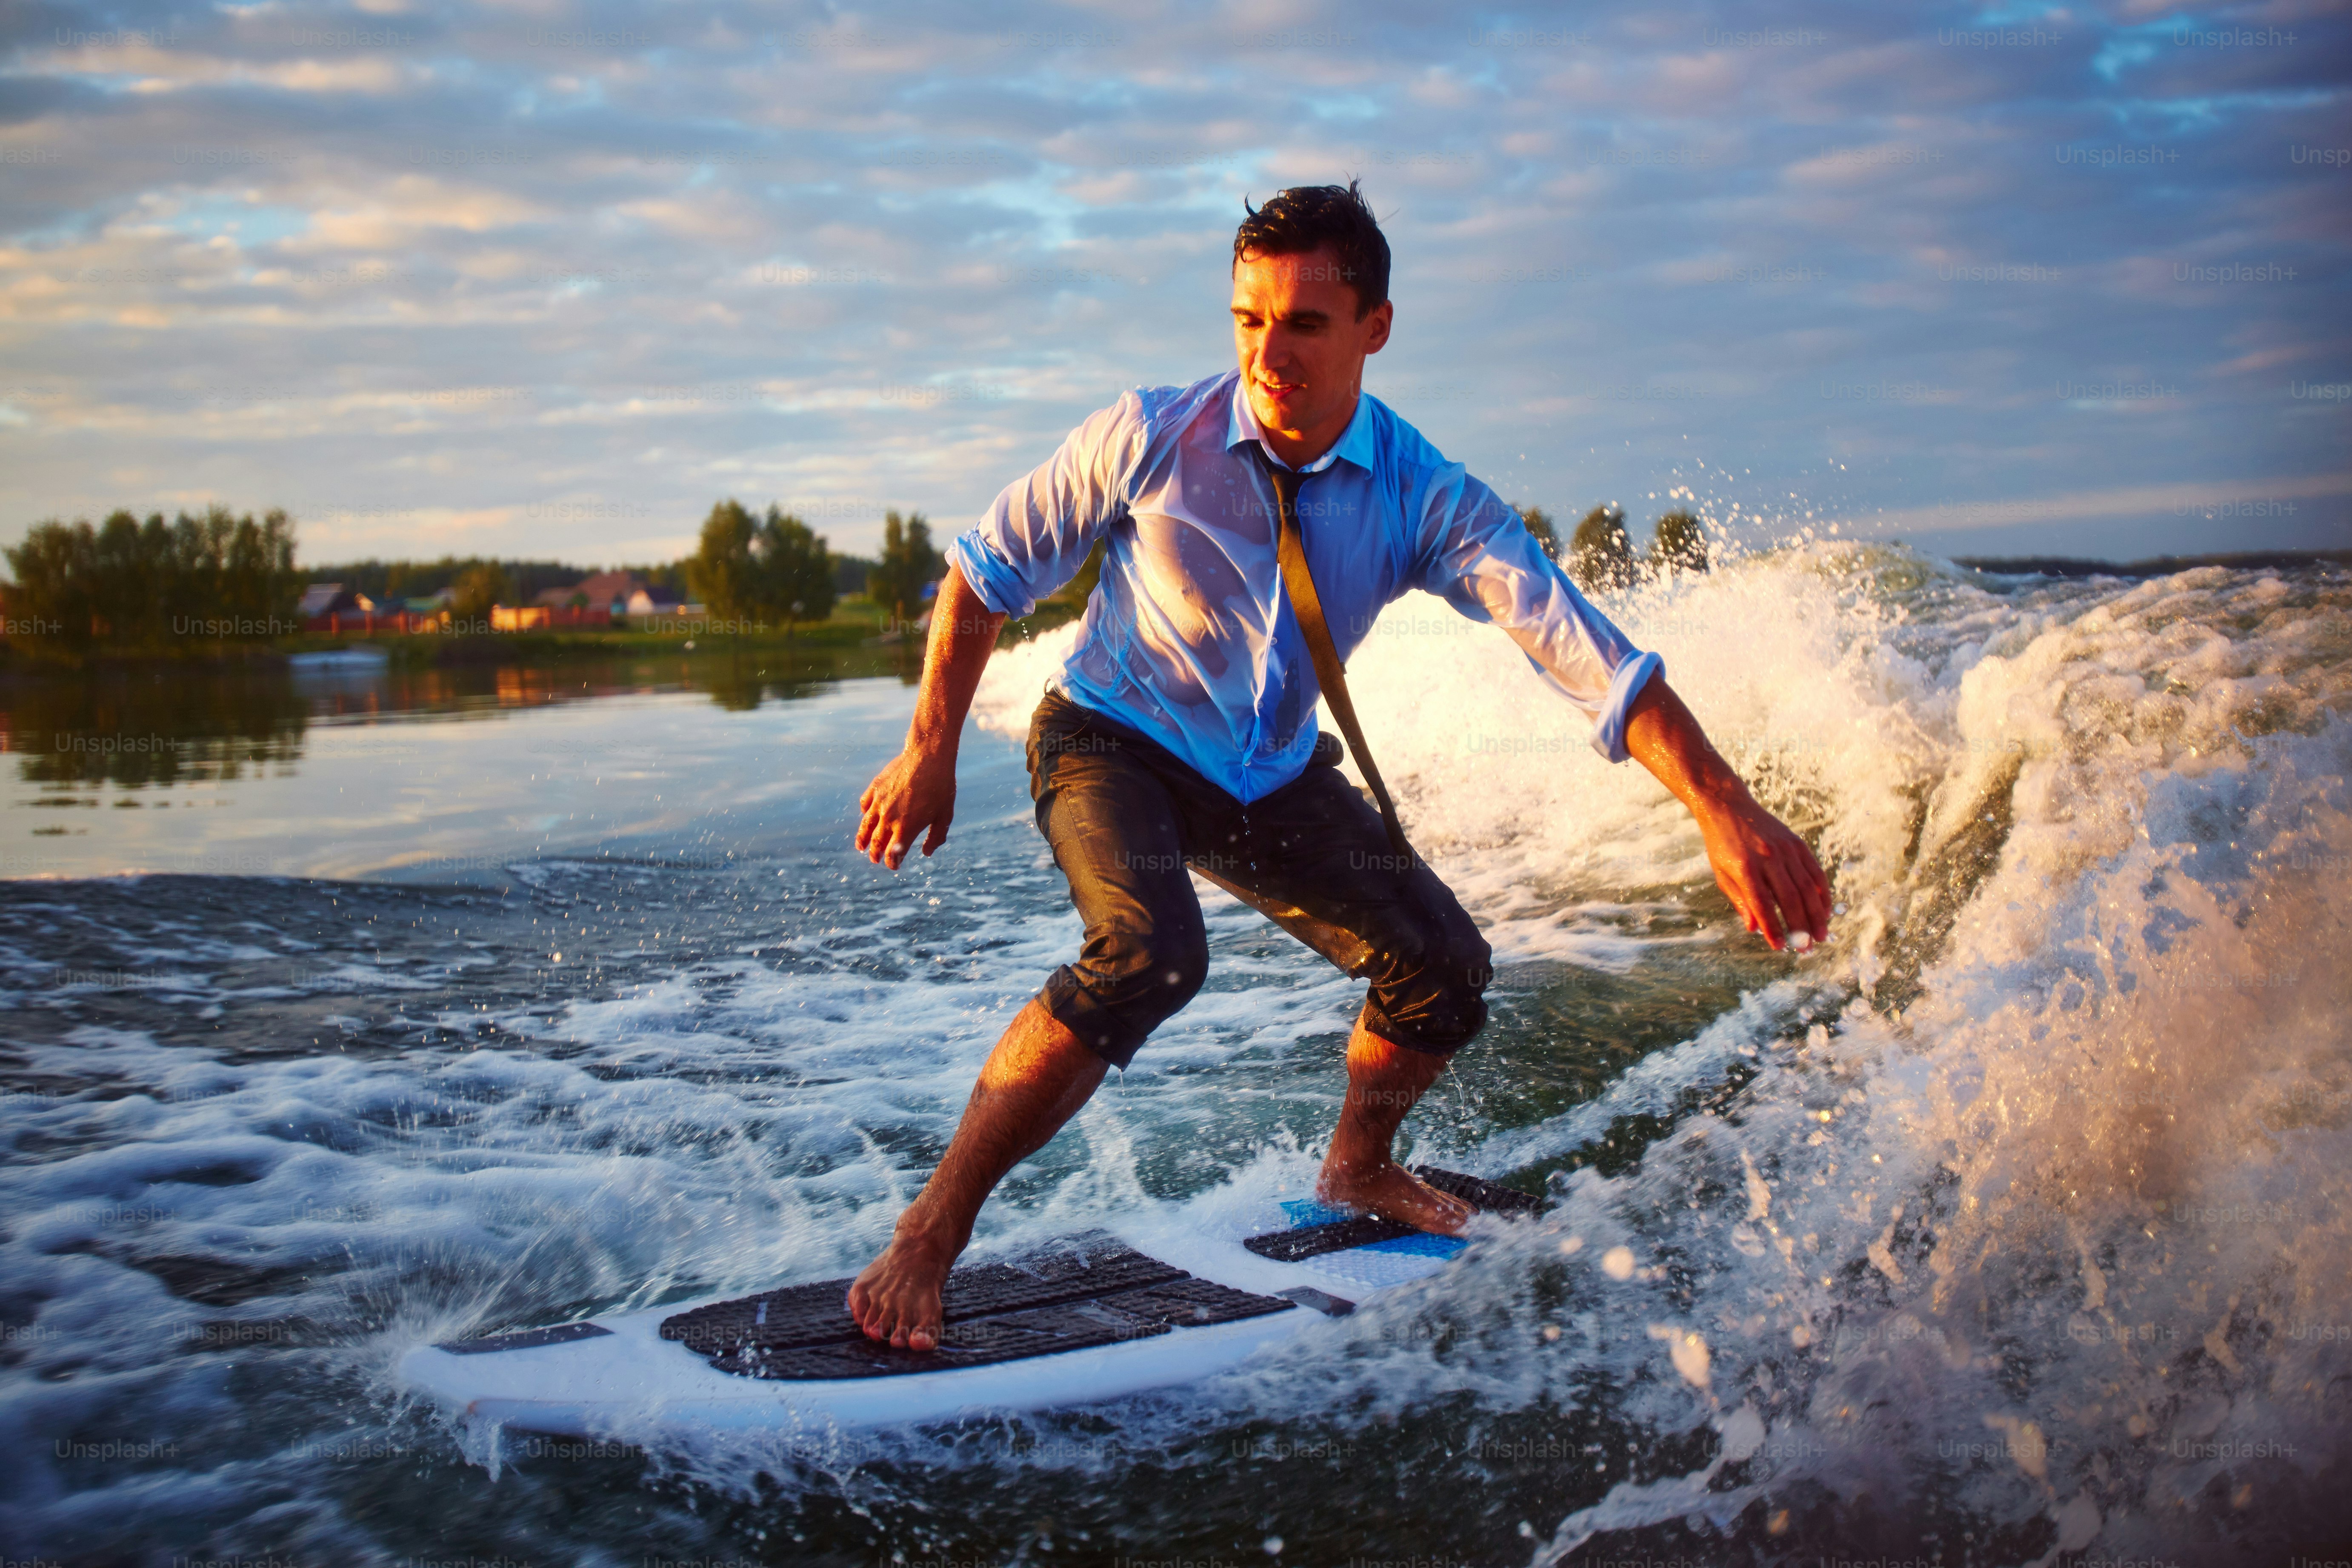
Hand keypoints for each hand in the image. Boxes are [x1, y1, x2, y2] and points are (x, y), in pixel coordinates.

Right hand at [857, 748, 956, 868]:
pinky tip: (866, 816)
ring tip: (860, 846)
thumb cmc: (941, 786)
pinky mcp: (875, 787)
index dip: (892, 863)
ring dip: (862, 839)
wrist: (928, 756)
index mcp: (906, 828)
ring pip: (865, 826)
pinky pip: (865, 804)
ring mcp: (879, 802)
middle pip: (876, 842)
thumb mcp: (945, 815)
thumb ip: (936, 837)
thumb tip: (926, 853)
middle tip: (874, 859)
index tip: (894, 865)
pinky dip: (865, 813)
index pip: (893, 853)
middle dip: (875, 854)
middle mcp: (889, 818)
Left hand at [1695, 791, 1831, 951]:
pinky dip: (1822, 892)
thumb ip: (1740, 900)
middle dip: (1800, 926)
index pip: (1762, 904)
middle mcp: (1768, 857)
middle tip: (1807, 948)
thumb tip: (1755, 928)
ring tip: (1821, 935)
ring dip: (1816, 914)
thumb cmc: (1722, 845)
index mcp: (1745, 868)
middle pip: (1790, 898)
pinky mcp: (1796, 843)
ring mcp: (1785, 849)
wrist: (1728, 806)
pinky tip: (1824, 910)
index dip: (1772, 927)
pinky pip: (1814, 871)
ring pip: (1807, 887)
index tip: (1779, 947)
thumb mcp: (1722, 874)